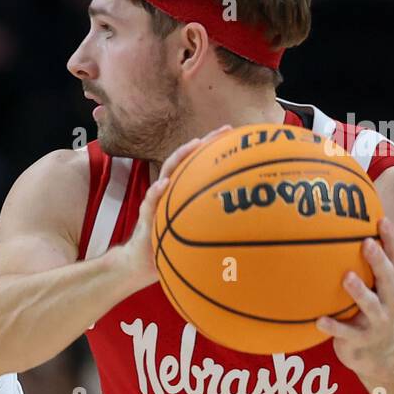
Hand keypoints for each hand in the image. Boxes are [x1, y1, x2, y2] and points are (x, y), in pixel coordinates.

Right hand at [113, 126, 231, 291]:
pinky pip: (150, 202)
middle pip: (186, 160)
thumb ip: (215, 227)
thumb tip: (249, 229)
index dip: (217, 150)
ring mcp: (157, 200)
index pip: (200, 165)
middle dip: (203, 142)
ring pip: (168, 172)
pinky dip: (155, 191)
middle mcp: (170, 190)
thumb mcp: (198, 236)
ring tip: (193, 145)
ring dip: (179, 157)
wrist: (144, 263)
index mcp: (183, 192)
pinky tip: (163, 184)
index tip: (238, 136)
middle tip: (223, 131)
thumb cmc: (173, 248)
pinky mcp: (146, 216)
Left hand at [315, 217, 393, 382]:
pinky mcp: (361, 340)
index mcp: (393, 286)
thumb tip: (341, 230)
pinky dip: (333, 327)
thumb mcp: (375, 289)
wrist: (378, 355)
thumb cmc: (371, 311)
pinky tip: (318, 321)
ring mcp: (377, 322)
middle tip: (367, 244)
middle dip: (379, 261)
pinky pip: (346, 333)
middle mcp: (390, 301)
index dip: (392, 240)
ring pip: (371, 305)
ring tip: (346, 277)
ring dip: (359, 291)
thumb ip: (367, 265)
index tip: (381, 220)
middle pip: (388, 279)